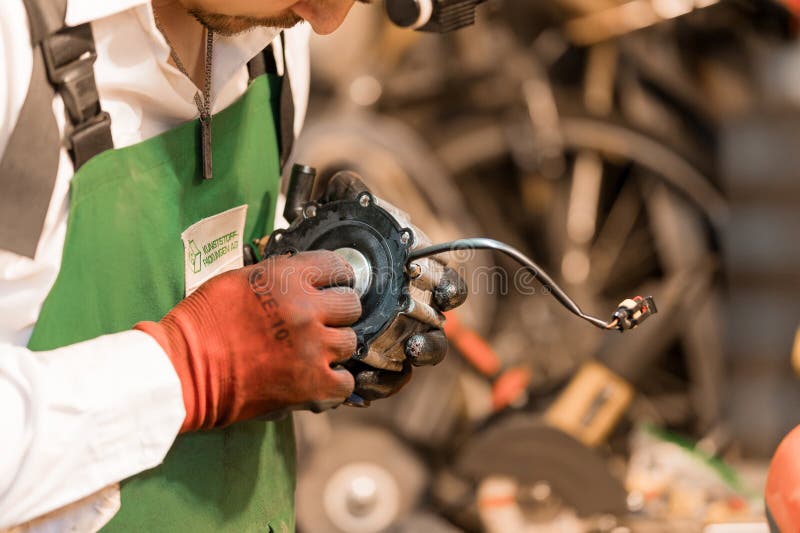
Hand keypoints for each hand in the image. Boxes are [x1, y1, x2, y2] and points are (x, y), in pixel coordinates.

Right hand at [135, 250, 361, 431]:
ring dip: (334, 348)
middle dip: (337, 314)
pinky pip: (345, 381)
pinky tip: (315, 379)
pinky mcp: (312, 384)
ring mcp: (312, 347)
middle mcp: (306, 308)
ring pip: (351, 342)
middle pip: (351, 305)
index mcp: (287, 277)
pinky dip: (333, 383)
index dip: (337, 278)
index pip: (337, 266)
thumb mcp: (239, 280)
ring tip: (311, 353)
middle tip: (319, 324)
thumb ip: (279, 277)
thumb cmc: (202, 325)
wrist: (184, 370)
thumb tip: (304, 279)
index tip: (334, 287)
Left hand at [322, 171, 467, 400]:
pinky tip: (359, 384)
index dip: (450, 291)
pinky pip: (384, 381)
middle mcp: (409, 310)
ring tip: (383, 371)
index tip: (443, 296)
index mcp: (412, 277)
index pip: (446, 284)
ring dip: (404, 369)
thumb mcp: (335, 215)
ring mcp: (392, 339)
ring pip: (414, 361)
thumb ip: (348, 193)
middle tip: (415, 345)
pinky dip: (378, 385)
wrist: (293, 282)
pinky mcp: (371, 363)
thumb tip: (351, 185)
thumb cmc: (325, 245)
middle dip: (430, 343)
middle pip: (436, 331)